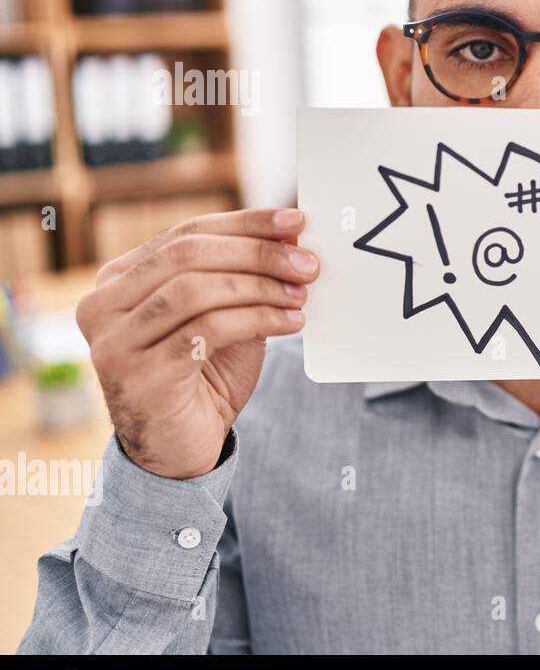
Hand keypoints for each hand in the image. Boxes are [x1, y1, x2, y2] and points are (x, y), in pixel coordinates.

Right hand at [75, 208, 317, 478]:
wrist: (179, 448)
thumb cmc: (203, 376)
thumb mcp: (223, 316)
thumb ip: (242, 277)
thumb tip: (292, 237)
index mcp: (119, 279)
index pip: (187, 233)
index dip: (245, 223)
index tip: (296, 221)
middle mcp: (103, 305)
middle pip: (189, 255)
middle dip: (257, 253)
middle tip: (307, 262)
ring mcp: (114, 341)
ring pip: (195, 290)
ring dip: (259, 287)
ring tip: (301, 294)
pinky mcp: (138, 375)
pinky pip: (206, 331)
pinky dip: (257, 320)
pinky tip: (291, 323)